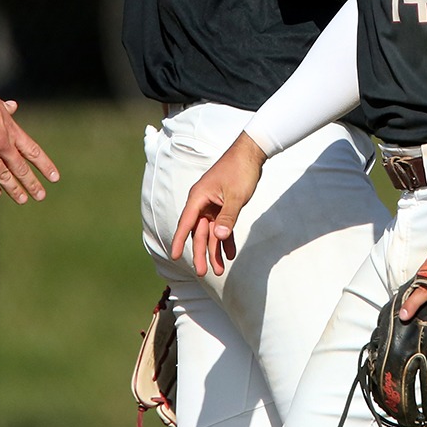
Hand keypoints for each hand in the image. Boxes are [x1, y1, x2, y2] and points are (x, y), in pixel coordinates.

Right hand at [0, 83, 57, 202]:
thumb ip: (5, 108)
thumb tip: (14, 106)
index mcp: (11, 129)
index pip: (33, 151)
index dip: (45, 165)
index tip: (54, 177)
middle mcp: (2, 145)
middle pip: (21, 168)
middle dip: (32, 184)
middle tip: (41, 196)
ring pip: (4, 176)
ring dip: (14, 190)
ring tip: (23, 200)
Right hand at [170, 132, 266, 276]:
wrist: (252, 153)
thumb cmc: (240, 171)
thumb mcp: (235, 196)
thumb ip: (227, 217)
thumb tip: (218, 236)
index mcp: (199, 197)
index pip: (187, 223)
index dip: (181, 240)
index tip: (175, 256)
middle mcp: (202, 202)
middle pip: (199, 232)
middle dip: (202, 253)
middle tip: (204, 273)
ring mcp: (212, 204)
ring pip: (211, 232)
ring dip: (215, 250)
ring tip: (219, 270)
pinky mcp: (223, 205)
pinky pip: (222, 225)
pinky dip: (226, 239)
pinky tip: (229, 254)